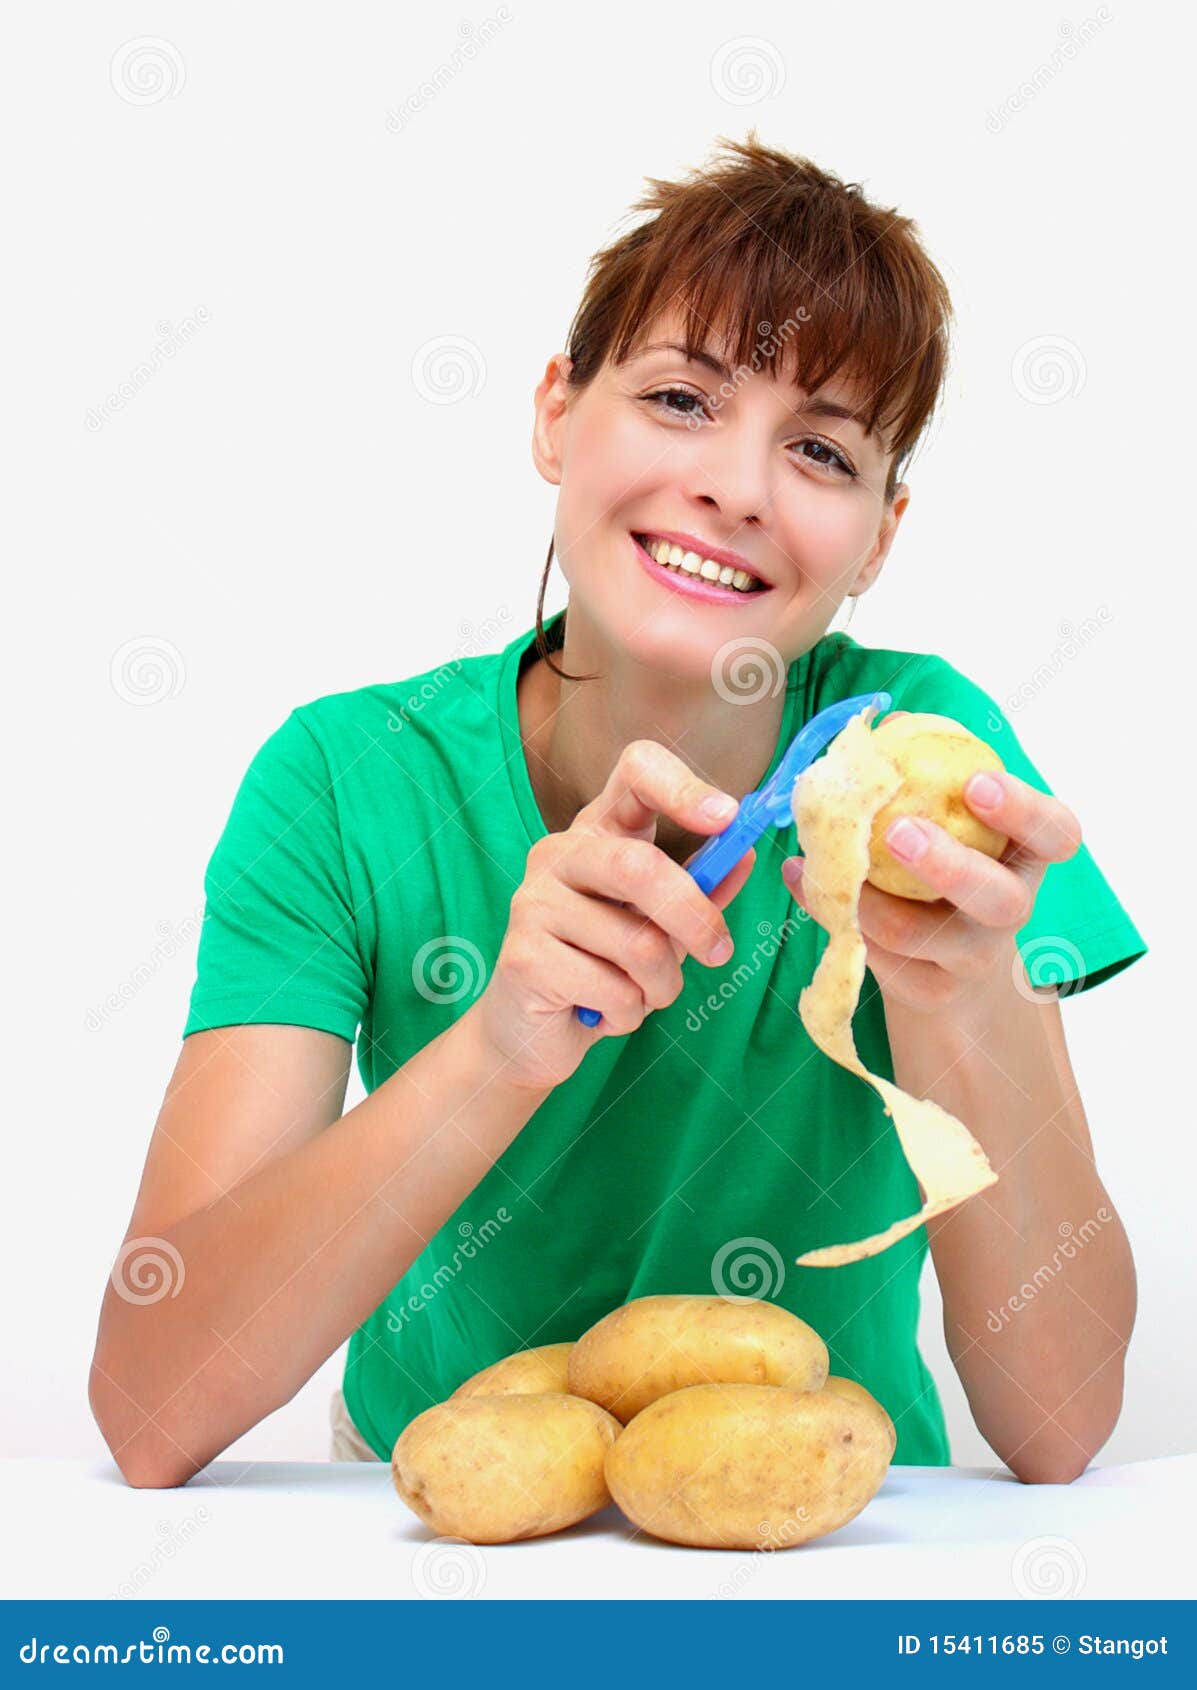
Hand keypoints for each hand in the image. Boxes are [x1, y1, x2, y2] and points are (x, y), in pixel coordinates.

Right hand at [472, 740, 754, 1089]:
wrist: (529, 1032)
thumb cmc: (602, 966)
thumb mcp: (659, 923)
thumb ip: (698, 889)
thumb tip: (746, 855)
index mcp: (597, 831)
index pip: (635, 772)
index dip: (683, 787)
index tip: (727, 818)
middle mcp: (557, 854)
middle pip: (640, 867)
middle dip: (695, 917)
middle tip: (718, 952)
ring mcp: (533, 904)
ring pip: (638, 944)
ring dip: (661, 985)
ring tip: (643, 994)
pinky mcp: (523, 959)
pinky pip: (613, 990)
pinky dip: (630, 1015)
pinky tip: (605, 1014)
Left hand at [782, 763, 1081, 1013]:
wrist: (947, 959)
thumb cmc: (947, 859)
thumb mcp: (949, 816)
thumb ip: (924, 772)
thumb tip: (880, 729)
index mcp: (1026, 854)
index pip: (1055, 833)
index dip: (1024, 811)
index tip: (977, 783)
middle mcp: (1011, 908)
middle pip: (1000, 899)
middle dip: (949, 865)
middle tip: (897, 831)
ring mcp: (973, 957)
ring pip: (922, 938)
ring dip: (868, 899)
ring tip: (826, 860)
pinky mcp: (929, 990)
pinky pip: (879, 959)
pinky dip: (835, 916)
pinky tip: (802, 880)